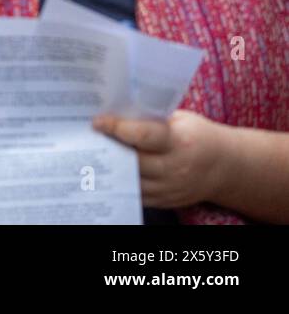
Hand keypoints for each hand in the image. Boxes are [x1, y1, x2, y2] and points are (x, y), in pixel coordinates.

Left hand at [94, 109, 227, 209]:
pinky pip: (135, 194)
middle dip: (108, 148)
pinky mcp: (164, 201)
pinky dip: (120, 181)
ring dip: (110, 167)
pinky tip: (108, 168)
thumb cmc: (197, 135)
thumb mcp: (180, 120)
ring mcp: (169, 189)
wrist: (225, 167)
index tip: (98, 121)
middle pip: (131, 161)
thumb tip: (116, 112)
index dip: (118, 128)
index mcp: (179, 142)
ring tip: (93, 152)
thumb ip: (151, 119)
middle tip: (88, 136)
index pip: (143, 136)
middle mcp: (174, 169)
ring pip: (130, 180)